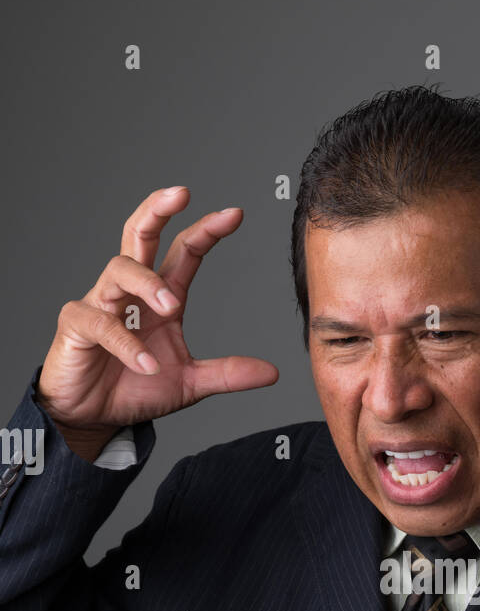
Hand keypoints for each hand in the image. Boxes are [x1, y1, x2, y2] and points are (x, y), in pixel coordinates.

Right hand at [36, 186, 278, 436]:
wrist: (95, 417)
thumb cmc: (135, 389)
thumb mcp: (190, 384)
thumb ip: (227, 374)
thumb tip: (272, 373)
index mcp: (160, 297)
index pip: (184, 252)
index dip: (206, 230)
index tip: (234, 214)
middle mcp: (130, 291)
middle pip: (139, 233)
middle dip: (158, 209)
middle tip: (182, 193)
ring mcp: (100, 303)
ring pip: (120, 268)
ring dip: (148, 283)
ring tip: (171, 307)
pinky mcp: (77, 325)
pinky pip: (100, 322)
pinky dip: (126, 343)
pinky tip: (146, 364)